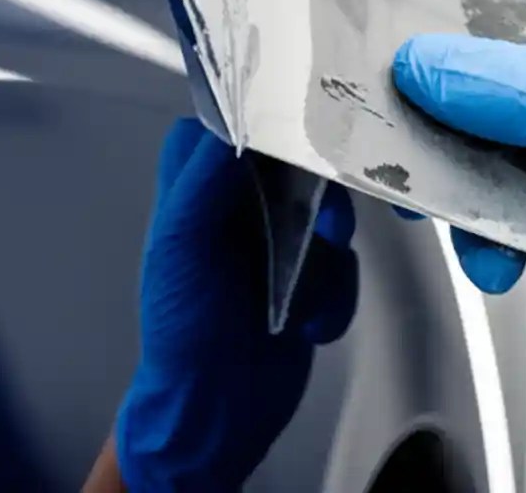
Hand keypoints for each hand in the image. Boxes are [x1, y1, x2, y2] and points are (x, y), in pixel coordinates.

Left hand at [114, 119, 357, 490]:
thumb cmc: (181, 330)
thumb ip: (205, 178)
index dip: (278, 115)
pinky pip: (345, 262)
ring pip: (333, 209)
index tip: (309, 130)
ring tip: (305, 299)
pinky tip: (306, 325)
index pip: (243, 111)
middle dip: (321, 198)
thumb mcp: (182, 244)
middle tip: (326, 230)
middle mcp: (238, 195)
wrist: (214, 413)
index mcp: (196, 176)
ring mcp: (276, 232)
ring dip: (326, 260)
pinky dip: (334, 297)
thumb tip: (238, 117)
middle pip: (301, 155)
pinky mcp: (308, 272)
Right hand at [392, 0, 525, 373]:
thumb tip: (422, 63)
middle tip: (433, 201)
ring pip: (508, 194)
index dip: (434, 57)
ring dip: (505, 238)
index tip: (388, 94)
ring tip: (516, 267)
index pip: (490, 24)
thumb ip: (513, 92)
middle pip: (483, 121)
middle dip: (462, 173)